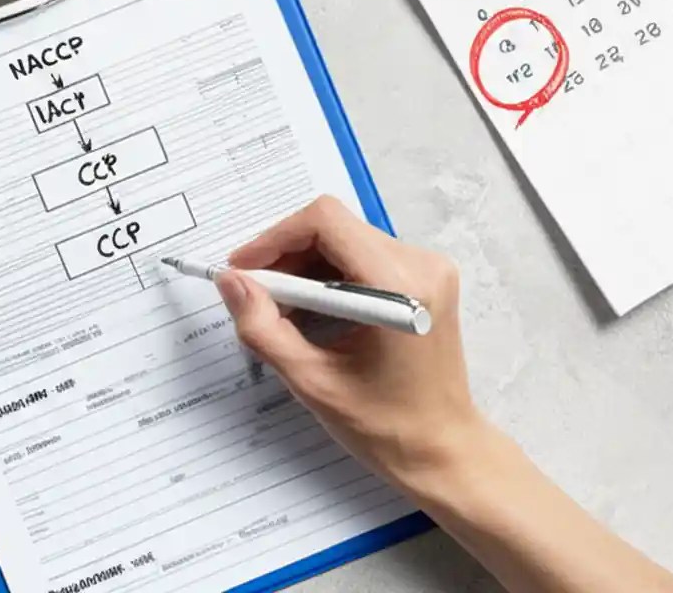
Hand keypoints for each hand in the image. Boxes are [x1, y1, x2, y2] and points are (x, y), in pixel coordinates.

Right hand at [215, 195, 478, 488]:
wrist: (442, 450)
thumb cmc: (385, 426)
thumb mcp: (311, 381)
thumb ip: (263, 328)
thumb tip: (230, 282)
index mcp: (399, 286)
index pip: (325, 222)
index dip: (275, 238)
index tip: (243, 271)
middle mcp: (421, 265)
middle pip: (334, 227)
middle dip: (285, 255)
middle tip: (255, 296)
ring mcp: (427, 269)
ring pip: (345, 239)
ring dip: (304, 267)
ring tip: (281, 310)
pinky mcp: (425, 279)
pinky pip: (362, 256)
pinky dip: (327, 275)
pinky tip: (311, 311)